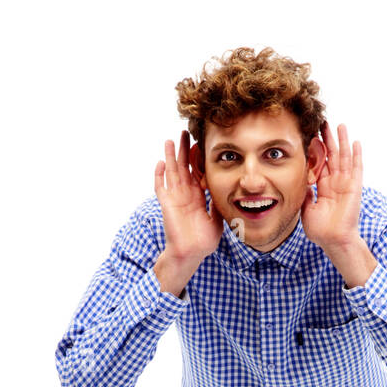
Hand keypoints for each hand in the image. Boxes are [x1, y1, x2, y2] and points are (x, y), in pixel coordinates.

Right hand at [154, 131, 223, 267]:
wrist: (191, 254)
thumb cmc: (203, 242)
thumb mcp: (217, 220)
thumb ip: (218, 205)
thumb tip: (226, 192)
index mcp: (197, 197)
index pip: (196, 172)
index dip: (197, 159)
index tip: (199, 144)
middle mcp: (185, 195)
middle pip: (183, 167)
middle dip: (183, 150)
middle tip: (185, 133)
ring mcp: (175, 198)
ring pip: (171, 172)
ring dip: (170, 156)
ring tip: (170, 140)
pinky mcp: (166, 204)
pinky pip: (161, 187)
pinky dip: (159, 175)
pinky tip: (161, 162)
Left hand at [301, 121, 362, 251]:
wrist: (333, 240)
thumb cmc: (321, 230)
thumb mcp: (306, 210)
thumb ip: (304, 195)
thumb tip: (299, 185)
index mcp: (324, 188)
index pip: (320, 164)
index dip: (316, 150)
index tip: (311, 135)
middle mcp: (335, 183)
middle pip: (331, 156)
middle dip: (328, 139)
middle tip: (323, 122)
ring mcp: (346, 184)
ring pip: (344, 158)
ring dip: (342, 142)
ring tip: (340, 125)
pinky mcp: (355, 187)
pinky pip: (356, 169)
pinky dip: (356, 156)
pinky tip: (356, 143)